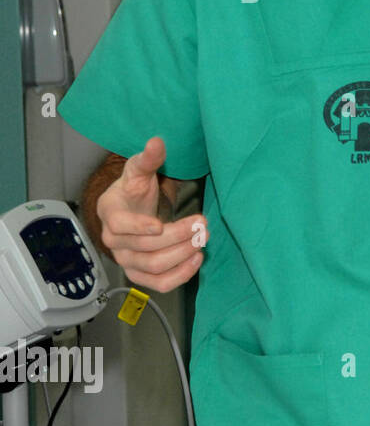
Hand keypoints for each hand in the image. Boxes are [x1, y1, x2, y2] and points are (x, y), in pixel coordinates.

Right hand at [97, 137, 205, 292]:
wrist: (131, 211)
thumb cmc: (134, 191)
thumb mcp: (140, 172)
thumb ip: (148, 159)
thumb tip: (157, 142)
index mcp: (110, 213)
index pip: (121, 226)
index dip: (139, 227)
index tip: (160, 225)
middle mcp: (114, 240)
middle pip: (145, 247)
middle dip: (177, 237)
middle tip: (201, 225)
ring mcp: (126, 259)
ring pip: (152, 267)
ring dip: (181, 256)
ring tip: (202, 241)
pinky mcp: (140, 273)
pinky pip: (158, 283)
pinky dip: (179, 276)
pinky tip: (197, 260)